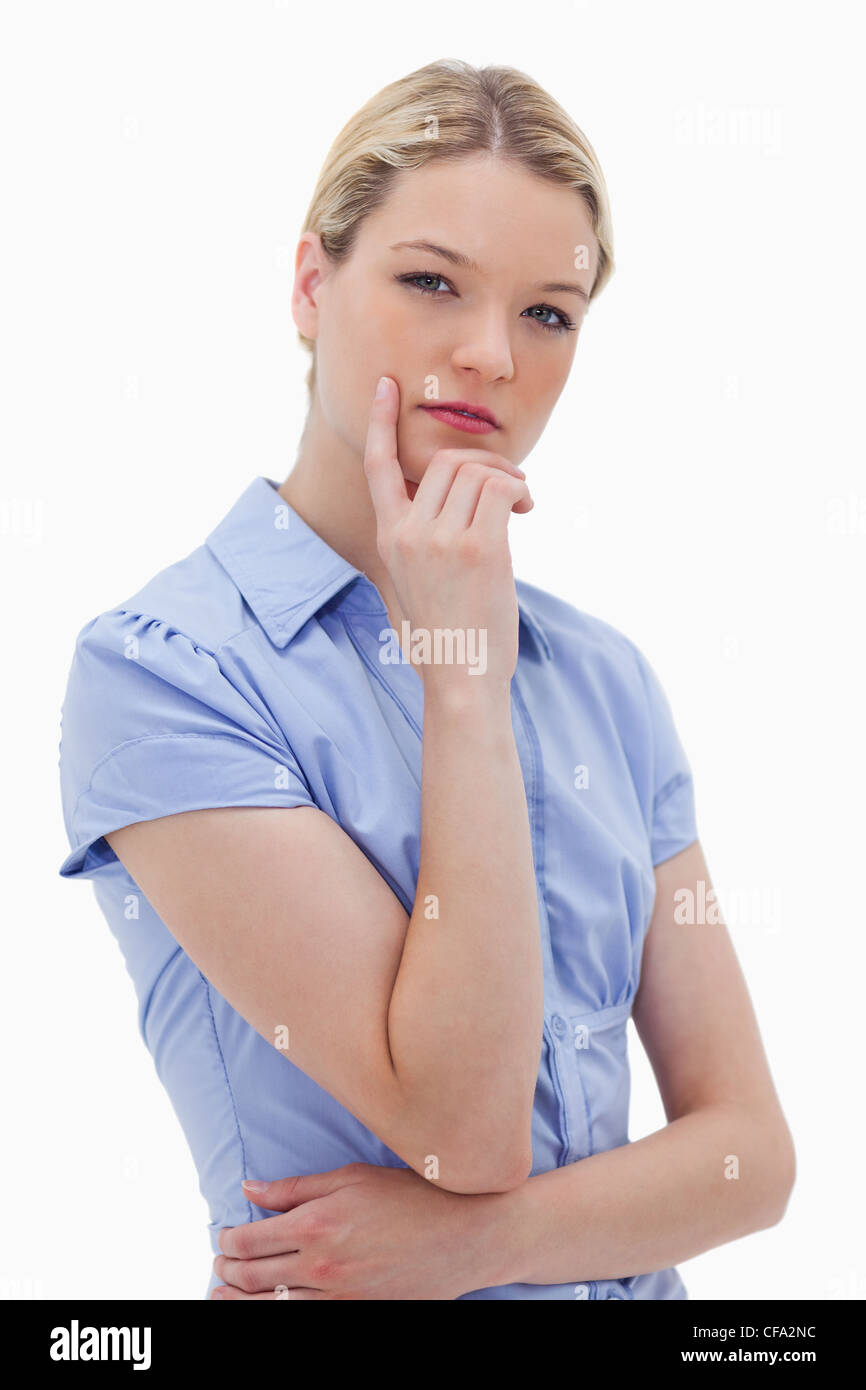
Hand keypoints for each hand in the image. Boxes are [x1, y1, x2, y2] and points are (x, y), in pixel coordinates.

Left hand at [212, 1162, 514, 1299]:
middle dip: (227, 1268)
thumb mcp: (351, 1177)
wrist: (463, 1234)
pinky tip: (264, 1306)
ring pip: (270, 1305)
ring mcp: (338, 1294)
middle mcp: (321, 1263)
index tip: (225, 1235)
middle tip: (220, 1261)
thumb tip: (250, 1188)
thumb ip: (295, 1187)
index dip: (228, 1239)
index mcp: (317, 1221)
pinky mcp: (356, 1311)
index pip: (249, 1238)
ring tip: (222, 1291)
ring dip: (239, 1298)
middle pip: (252, 1274)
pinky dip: (275, 1313)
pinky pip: (303, 1319)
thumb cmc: (410, 1196)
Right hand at [363, 376, 532, 690]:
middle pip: (444, 460)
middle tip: (509, 487)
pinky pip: (501, 489)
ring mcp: (441, 539)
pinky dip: (519, 490)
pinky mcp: (479, 548)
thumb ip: (417, 543)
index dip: (382, 423)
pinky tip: (526, 510)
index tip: (389, 386)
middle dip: (482, 462)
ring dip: (508, 477)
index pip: (378, 466)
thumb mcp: (410, 585)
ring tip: (521, 504)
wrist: (461, 678)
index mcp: (389, 539)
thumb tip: (443, 509)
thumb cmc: (445, 638)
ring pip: (477, 470)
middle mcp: (409, 533)